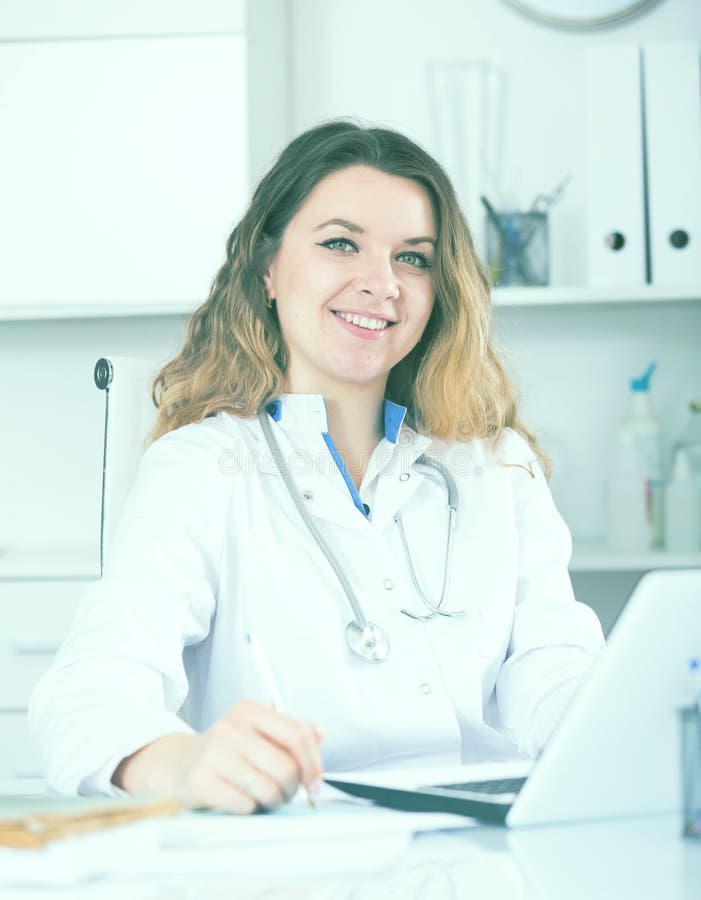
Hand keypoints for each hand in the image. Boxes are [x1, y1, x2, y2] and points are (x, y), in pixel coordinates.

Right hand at [114, 699, 324, 813]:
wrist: (180, 765)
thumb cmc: (229, 751)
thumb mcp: (258, 733)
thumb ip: (290, 733)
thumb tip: (320, 732)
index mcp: (249, 709)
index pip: (297, 734)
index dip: (314, 763)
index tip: (316, 784)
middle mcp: (230, 726)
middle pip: (286, 767)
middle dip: (293, 789)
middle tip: (286, 793)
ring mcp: (212, 752)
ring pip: (268, 789)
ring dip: (274, 801)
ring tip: (265, 797)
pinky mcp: (199, 780)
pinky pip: (245, 804)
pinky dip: (250, 809)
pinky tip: (241, 800)